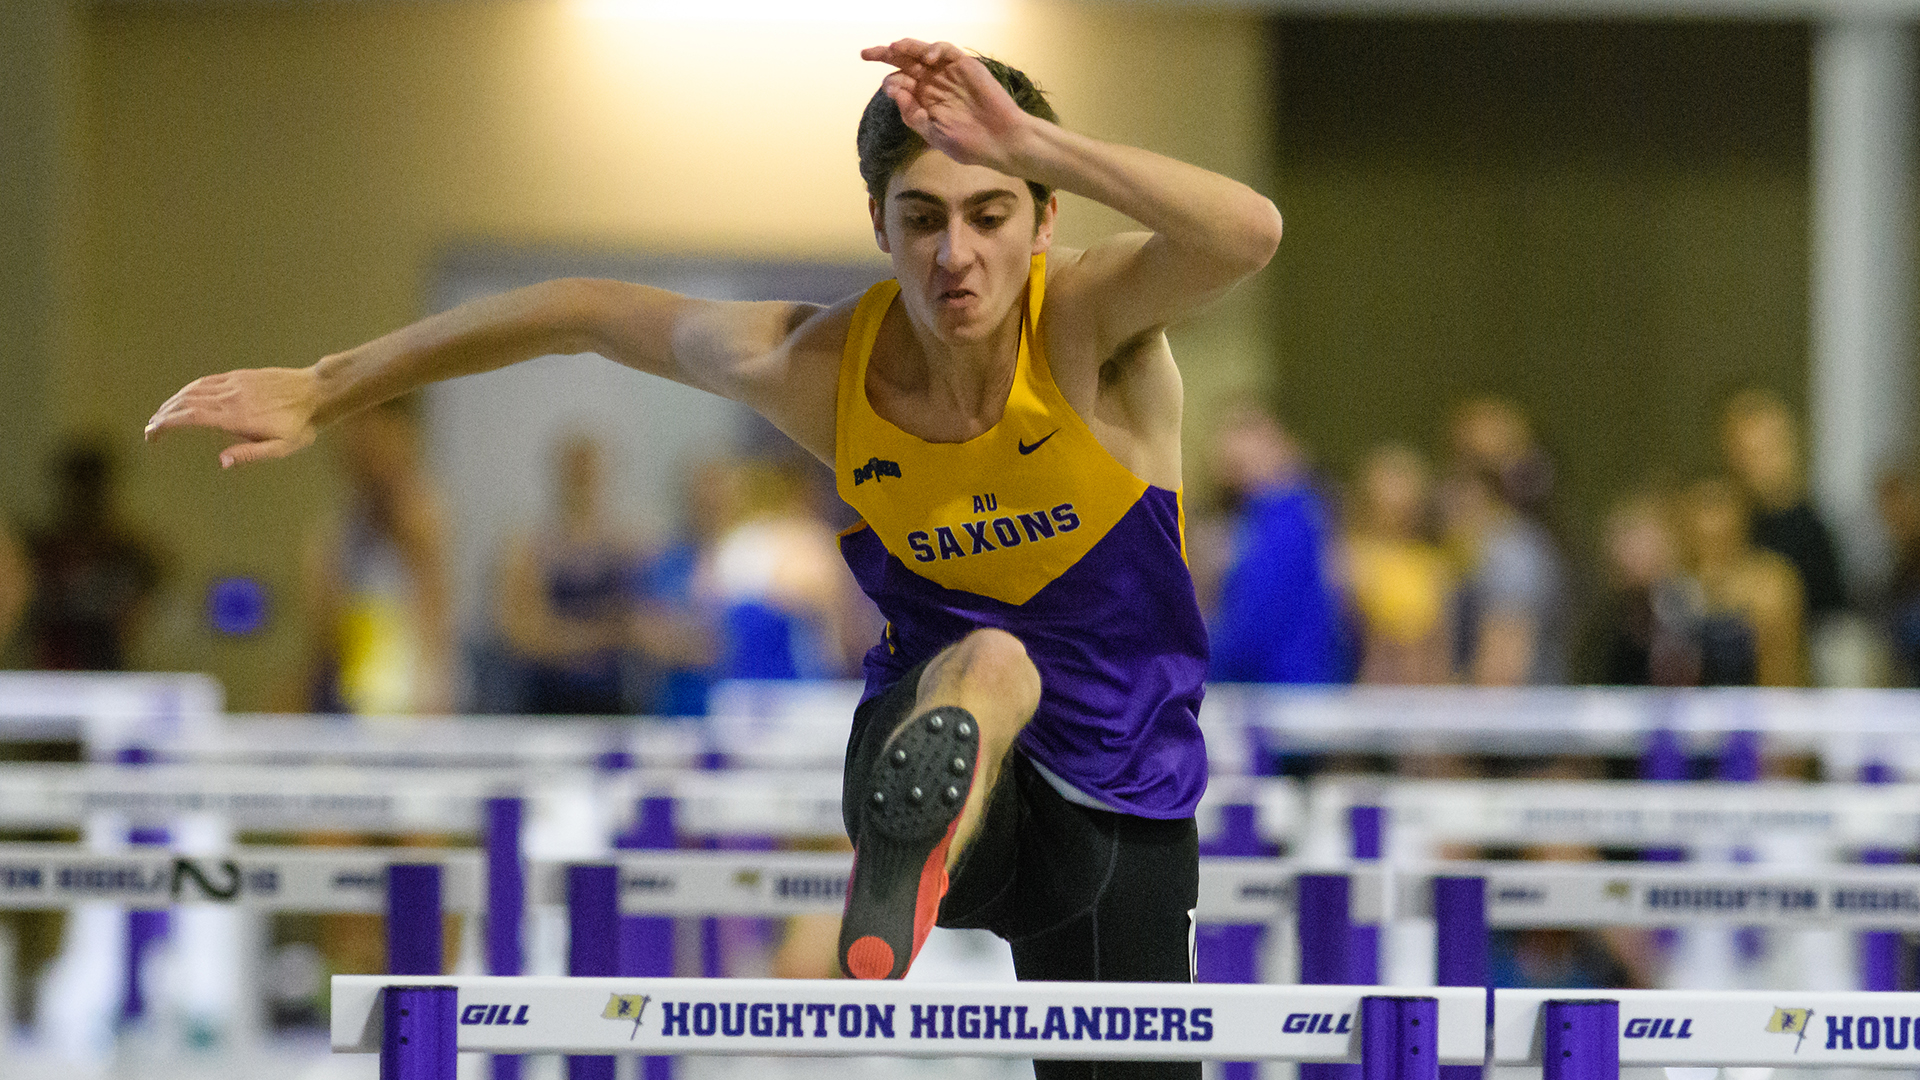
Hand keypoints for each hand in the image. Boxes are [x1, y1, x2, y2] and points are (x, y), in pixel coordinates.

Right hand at [144, 365, 321, 467]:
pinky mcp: (240, 376)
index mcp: (235, 416)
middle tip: (151, 429)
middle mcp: (229, 397)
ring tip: (162, 415)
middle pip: (185, 402)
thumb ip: (250, 455)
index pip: (190, 417)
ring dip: (173, 402)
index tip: (152, 433)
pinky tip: (185, 397)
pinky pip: (207, 381)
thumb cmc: (301, 425)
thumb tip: (222, 462)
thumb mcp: (282, 448)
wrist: (317, 391)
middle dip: (163, 415)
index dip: (166, 423)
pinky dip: (189, 390)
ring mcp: (234, 384)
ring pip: (193, 389)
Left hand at [861, 39, 1033, 172]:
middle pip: (905, 64)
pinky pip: (946, 50)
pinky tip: (927, 59)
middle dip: (884, 56)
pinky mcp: (965, 66)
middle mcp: (933, 84)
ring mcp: (948, 73)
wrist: (1001, 141)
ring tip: (892, 47)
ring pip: (921, 53)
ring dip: (906, 48)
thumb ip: (913, 115)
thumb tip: (894, 91)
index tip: (890, 90)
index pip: (900, 84)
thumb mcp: (933, 133)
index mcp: (924, 101)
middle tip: (866, 53)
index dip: (890, 84)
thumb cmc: (969, 143)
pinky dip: (935, 50)